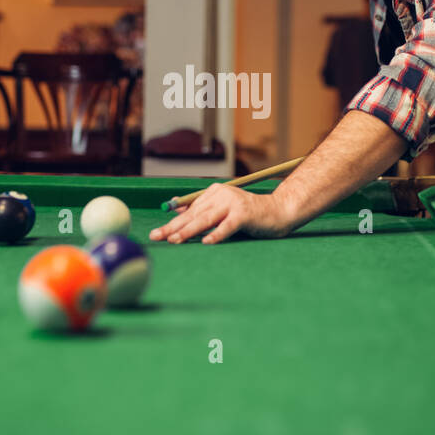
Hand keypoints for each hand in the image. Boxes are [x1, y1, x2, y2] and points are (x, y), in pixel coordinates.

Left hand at [149, 184, 292, 243]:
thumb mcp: (222, 211)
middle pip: (193, 214)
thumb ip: (202, 210)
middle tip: (157, 237)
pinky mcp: (245, 214)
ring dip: (189, 231)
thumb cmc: (248, 216)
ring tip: (175, 240)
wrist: (277, 212)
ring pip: (206, 219)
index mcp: (213, 193)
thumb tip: (175, 211)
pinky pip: (228, 226)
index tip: (156, 234)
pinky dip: (217, 234)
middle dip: (173, 227)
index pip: (189, 210)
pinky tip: (207, 242)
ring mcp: (233, 203)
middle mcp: (221, 194)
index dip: (172, 223)